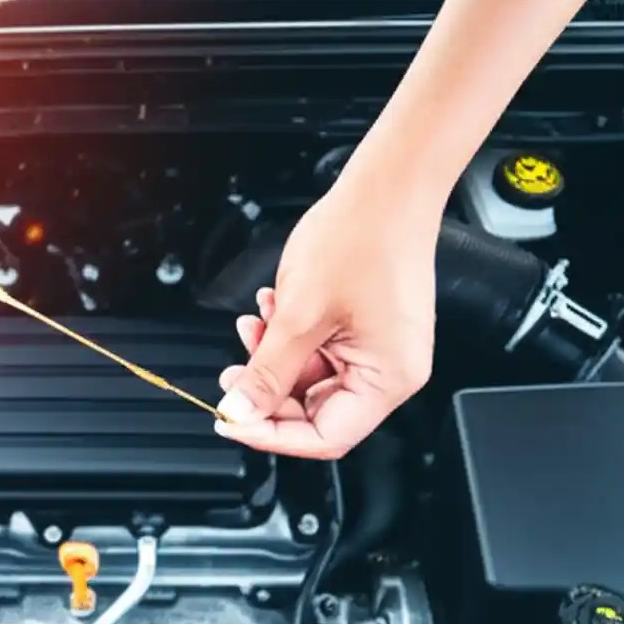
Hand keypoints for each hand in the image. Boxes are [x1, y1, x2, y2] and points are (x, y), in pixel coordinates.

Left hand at [213, 184, 437, 458]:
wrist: (386, 186)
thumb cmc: (361, 238)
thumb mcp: (298, 315)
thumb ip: (267, 371)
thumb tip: (242, 411)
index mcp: (388, 379)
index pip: (324, 437)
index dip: (271, 434)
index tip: (231, 419)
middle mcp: (391, 370)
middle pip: (316, 410)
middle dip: (269, 390)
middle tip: (233, 375)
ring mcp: (380, 348)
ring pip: (311, 379)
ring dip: (274, 357)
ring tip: (254, 326)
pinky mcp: (367, 327)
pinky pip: (320, 351)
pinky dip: (290, 337)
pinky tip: (274, 310)